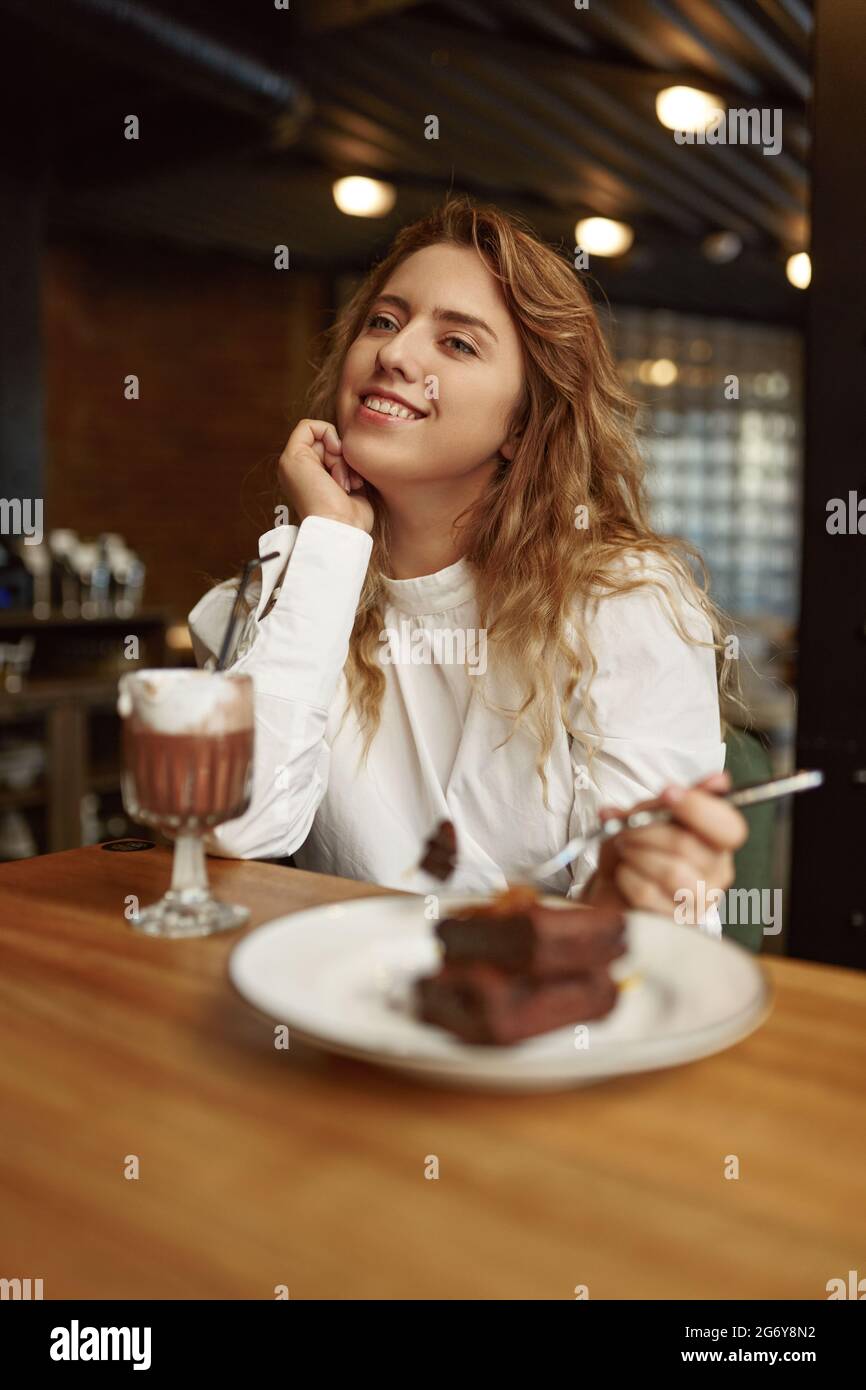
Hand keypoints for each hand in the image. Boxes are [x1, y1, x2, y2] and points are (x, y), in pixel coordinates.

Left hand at [278, 418, 373, 532]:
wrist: (338, 524)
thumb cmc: (315, 496)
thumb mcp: (295, 457)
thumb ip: (306, 433)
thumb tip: (332, 438)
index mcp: (295, 459)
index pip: (313, 428)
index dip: (327, 435)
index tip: (332, 451)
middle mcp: (311, 466)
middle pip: (332, 441)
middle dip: (338, 457)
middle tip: (336, 478)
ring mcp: (330, 475)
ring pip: (346, 453)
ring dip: (348, 468)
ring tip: (344, 486)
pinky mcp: (348, 483)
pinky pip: (356, 466)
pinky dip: (356, 475)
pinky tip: (353, 488)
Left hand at [580, 770, 748, 920]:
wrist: (609, 891)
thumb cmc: (633, 852)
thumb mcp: (647, 817)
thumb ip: (676, 800)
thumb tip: (719, 780)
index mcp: (717, 842)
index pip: (730, 828)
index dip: (698, 808)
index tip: (667, 792)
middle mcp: (716, 873)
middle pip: (689, 845)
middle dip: (647, 830)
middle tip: (626, 829)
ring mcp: (698, 902)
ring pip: (671, 871)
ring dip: (637, 854)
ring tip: (625, 850)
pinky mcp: (674, 924)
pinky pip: (648, 894)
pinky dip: (627, 878)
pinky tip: (624, 875)